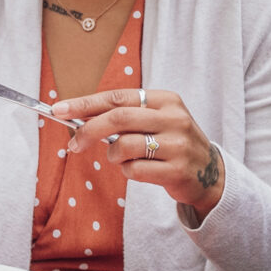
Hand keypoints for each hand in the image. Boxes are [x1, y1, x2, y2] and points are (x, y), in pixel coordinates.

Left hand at [52, 88, 224, 220]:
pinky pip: (135, 171)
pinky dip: (128, 172)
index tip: (60, 109)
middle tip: (74, 144)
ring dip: (113, 156)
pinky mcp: (177, 170)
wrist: (210, 174)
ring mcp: (177, 145)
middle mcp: (173, 118)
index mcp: (166, 100)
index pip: (117, 97)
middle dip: (89, 130)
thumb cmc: (172, 143)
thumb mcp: (157, 120)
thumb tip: (79, 116)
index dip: (85, 103)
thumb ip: (125, 117)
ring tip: (122, 159)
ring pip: (124, 146)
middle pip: (118, 118)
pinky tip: (140, 171)